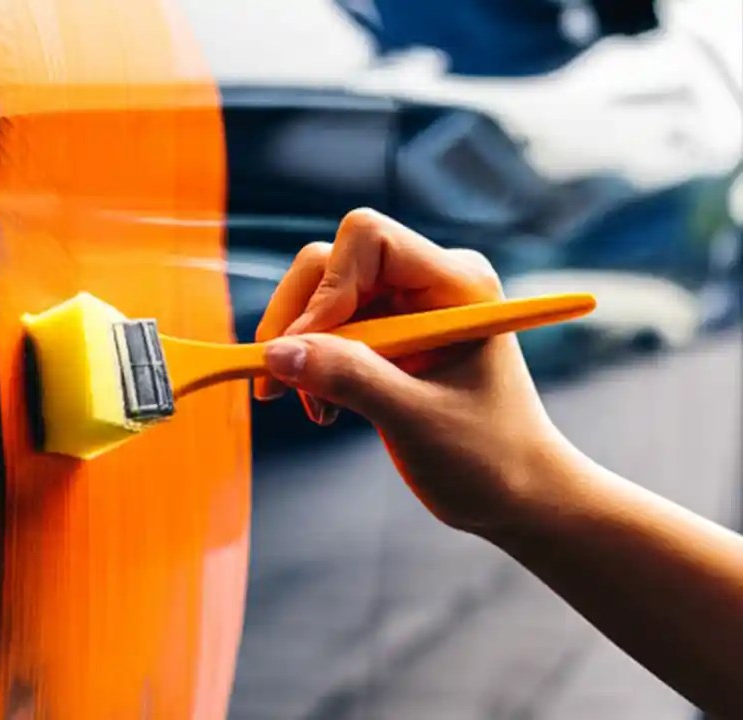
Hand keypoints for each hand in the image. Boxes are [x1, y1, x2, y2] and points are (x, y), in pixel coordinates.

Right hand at [255, 208, 569, 533]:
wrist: (517, 494)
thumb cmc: (489, 458)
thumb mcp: (416, 420)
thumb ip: (349, 379)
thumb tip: (277, 353)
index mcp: (455, 282)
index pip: (368, 239)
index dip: (326, 289)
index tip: (302, 351)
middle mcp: (428, 280)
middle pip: (331, 262)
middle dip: (296, 320)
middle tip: (275, 382)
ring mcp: (405, 306)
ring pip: (318, 295)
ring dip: (298, 348)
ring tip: (310, 405)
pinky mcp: (386, 335)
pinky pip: (325, 327)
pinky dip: (309, 363)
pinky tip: (322, 406)